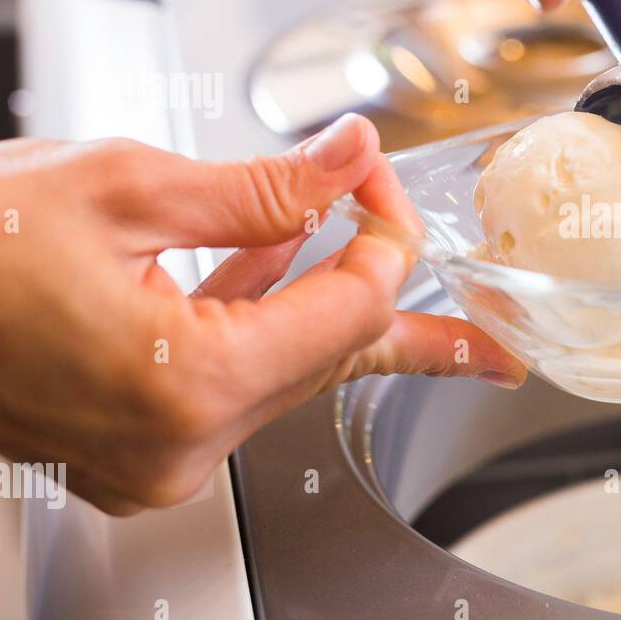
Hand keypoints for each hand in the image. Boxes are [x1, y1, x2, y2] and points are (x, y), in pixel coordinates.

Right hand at [0, 114, 524, 514]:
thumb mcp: (124, 187)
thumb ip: (262, 185)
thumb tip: (351, 158)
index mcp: (190, 381)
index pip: (350, 310)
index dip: (382, 237)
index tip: (374, 180)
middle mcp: (181, 444)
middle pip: (333, 362)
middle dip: (401, 316)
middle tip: (495, 345)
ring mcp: (155, 461)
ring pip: (283, 375)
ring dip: (320, 306)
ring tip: (373, 260)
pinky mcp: (134, 454)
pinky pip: (231, 388)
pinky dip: (256, 327)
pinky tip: (269, 265)